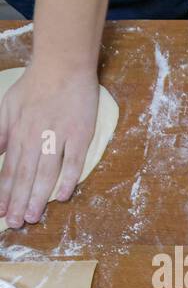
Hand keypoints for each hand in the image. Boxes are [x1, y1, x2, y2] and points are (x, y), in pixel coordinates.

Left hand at [0, 63, 99, 227]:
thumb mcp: (8, 106)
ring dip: (38, 196)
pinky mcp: (80, 134)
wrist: (63, 65)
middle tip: (14, 223)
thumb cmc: (36, 85)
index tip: (0, 211)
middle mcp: (34, 136)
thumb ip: (1, 132)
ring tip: (32, 217)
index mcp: (17, 131)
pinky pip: (72, 160)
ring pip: (45, 171)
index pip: (8, 167)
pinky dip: (67, 178)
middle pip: (24, 174)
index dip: (3, 191)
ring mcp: (58, 135)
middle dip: (17, 200)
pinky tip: (62, 196)